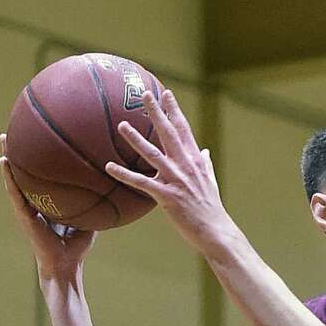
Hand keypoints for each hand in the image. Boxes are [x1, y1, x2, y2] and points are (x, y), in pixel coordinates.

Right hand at [1, 133, 94, 278]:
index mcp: (48, 204)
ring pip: (15, 178)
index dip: (41, 161)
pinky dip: (9, 176)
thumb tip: (113, 186)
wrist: (65, 265)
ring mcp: (26, 209)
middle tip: (18, 130)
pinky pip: (15, 192)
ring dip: (9, 158)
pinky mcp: (24, 215)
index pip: (43, 178)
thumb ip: (95, 203)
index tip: (42, 140)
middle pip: (26, 173)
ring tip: (5, 138)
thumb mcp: (89, 219)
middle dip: (22, 152)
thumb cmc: (77, 246)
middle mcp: (34, 203)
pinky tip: (5, 160)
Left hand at [106, 90, 236, 252]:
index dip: (174, 110)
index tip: (166, 93)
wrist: (216, 231)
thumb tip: (205, 150)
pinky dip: (125, 174)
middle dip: (157, 113)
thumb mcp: (210, 181)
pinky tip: (109, 166)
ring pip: (153, 154)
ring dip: (137, 139)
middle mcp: (186, 166)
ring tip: (121, 124)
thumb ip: (205, 164)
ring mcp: (177, 180)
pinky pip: (142, 183)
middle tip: (145, 94)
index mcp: (195, 161)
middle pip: (169, 134)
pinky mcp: (167, 197)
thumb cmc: (211, 208)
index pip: (184, 129)